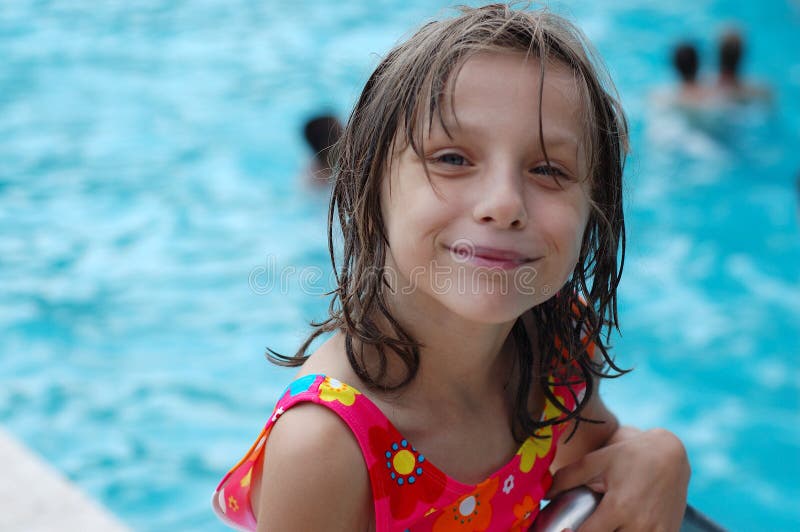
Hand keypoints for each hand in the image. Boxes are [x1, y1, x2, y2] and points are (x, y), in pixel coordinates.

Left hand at [547, 427, 689, 531]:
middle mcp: (639, 525)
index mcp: (619, 507)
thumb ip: (567, 477)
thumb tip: (544, 493)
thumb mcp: (596, 461)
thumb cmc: (630, 456)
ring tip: (599, 526)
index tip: (560, 531)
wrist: (670, 456)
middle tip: (575, 529)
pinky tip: (620, 527)